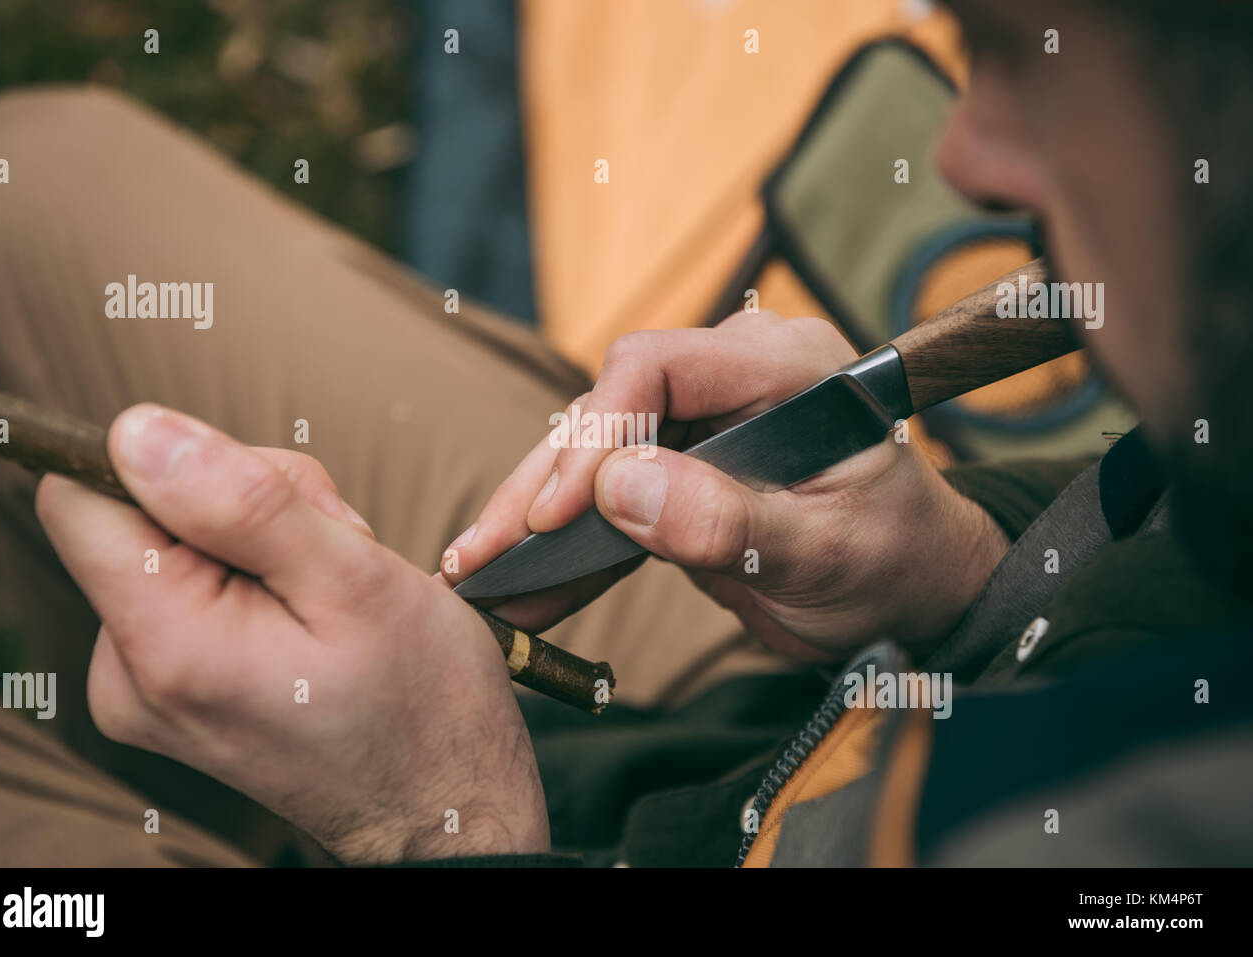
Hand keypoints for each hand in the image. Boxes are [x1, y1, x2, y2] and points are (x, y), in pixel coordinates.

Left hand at [37, 405, 548, 864]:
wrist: (443, 808)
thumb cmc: (423, 706)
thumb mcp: (355, 580)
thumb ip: (241, 500)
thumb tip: (135, 431)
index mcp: (165, 646)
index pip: (85, 496)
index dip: (174, 467)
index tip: (264, 501)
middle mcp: (129, 676)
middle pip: (142, 512)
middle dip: (244, 506)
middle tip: (331, 558)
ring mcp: (145, 690)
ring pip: (174, 544)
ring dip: (260, 542)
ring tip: (332, 595)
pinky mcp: (169, 692)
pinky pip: (189, 590)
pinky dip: (255, 581)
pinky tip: (313, 617)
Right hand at [442, 313, 1009, 662]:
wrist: (914, 589)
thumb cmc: (895, 564)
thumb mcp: (825, 555)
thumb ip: (730, 521)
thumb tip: (619, 487)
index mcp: (788, 368)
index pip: (658, 364)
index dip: (597, 433)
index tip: (560, 511)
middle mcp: (738, 376)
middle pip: (610, 406)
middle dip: (544, 482)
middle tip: (485, 551)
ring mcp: (707, 418)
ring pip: (598, 451)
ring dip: (540, 512)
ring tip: (482, 572)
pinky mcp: (686, 464)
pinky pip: (614, 491)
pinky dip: (572, 539)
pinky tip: (524, 582)